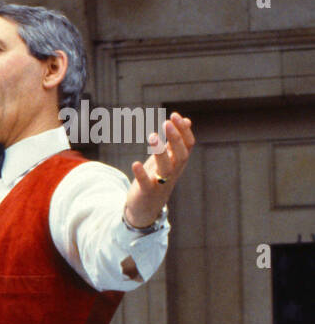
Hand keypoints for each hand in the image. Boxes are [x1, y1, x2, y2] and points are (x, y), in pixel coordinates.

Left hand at [124, 111, 194, 227]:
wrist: (145, 208)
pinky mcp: (146, 192)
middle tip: (167, 122)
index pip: (188, 145)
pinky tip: (135, 164)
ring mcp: (161, 183)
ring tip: (152, 136)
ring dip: (160, 152)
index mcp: (178, 163)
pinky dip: (141, 174)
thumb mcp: (167, 159)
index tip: (174, 115)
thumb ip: (175, 142)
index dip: (183, 131)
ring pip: (166, 168)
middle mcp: (173, 172)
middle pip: (181, 155)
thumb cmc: (157, 178)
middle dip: (176, 139)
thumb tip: (186, 120)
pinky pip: (146, 184)